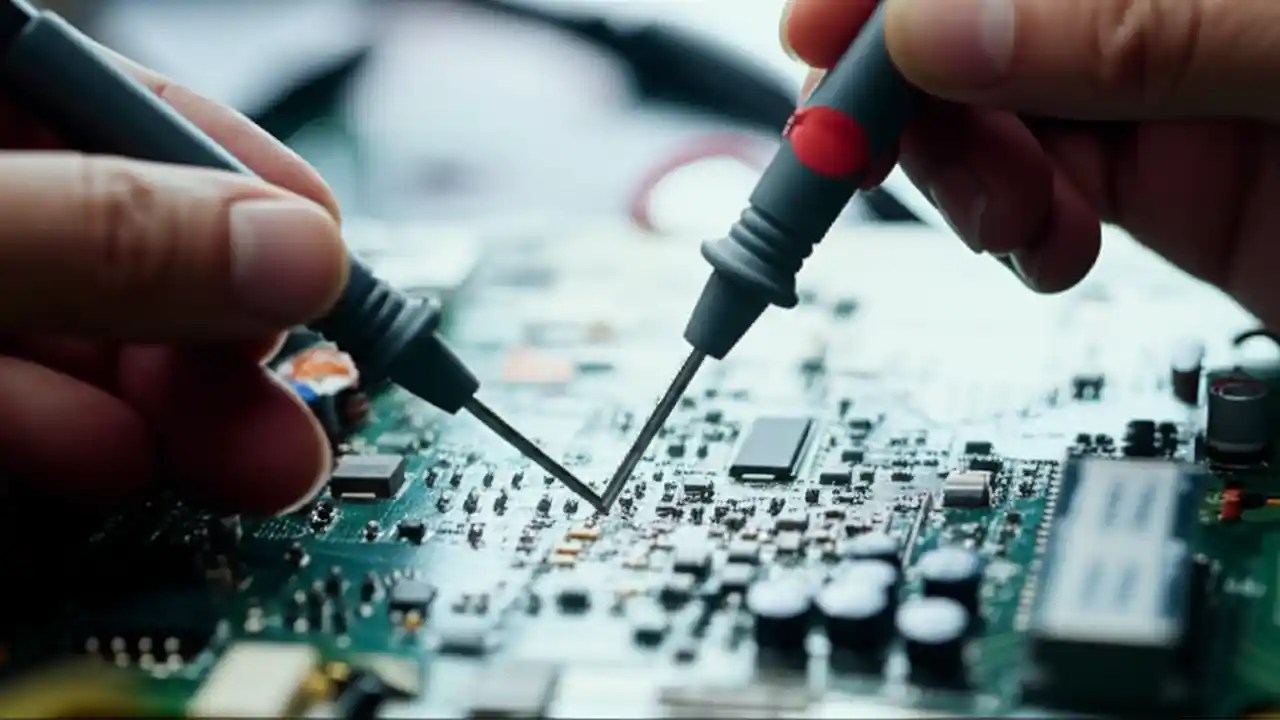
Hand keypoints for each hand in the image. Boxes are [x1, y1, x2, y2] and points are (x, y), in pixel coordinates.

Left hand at [0, 47, 346, 514]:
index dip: (253, 194)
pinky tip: (115, 463)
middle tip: (300, 405)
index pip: (146, 114)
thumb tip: (299, 255)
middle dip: (231, 336)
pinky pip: (25, 401)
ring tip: (247, 462)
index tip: (331, 275)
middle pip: (138, 245)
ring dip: (175, 408)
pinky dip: (77, 441)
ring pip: (90, 338)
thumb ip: (107, 234)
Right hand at [783, 0, 1279, 326]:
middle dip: (904, 100)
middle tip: (872, 157)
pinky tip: (1052, 249)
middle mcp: (1150, 11)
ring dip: (964, 180)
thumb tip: (935, 32)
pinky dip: (1018, 236)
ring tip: (1012, 218)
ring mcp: (1155, 94)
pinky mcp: (1167, 180)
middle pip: (958, 38)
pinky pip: (1043, 194)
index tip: (815, 36)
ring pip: (986, 121)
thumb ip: (1127, 28)